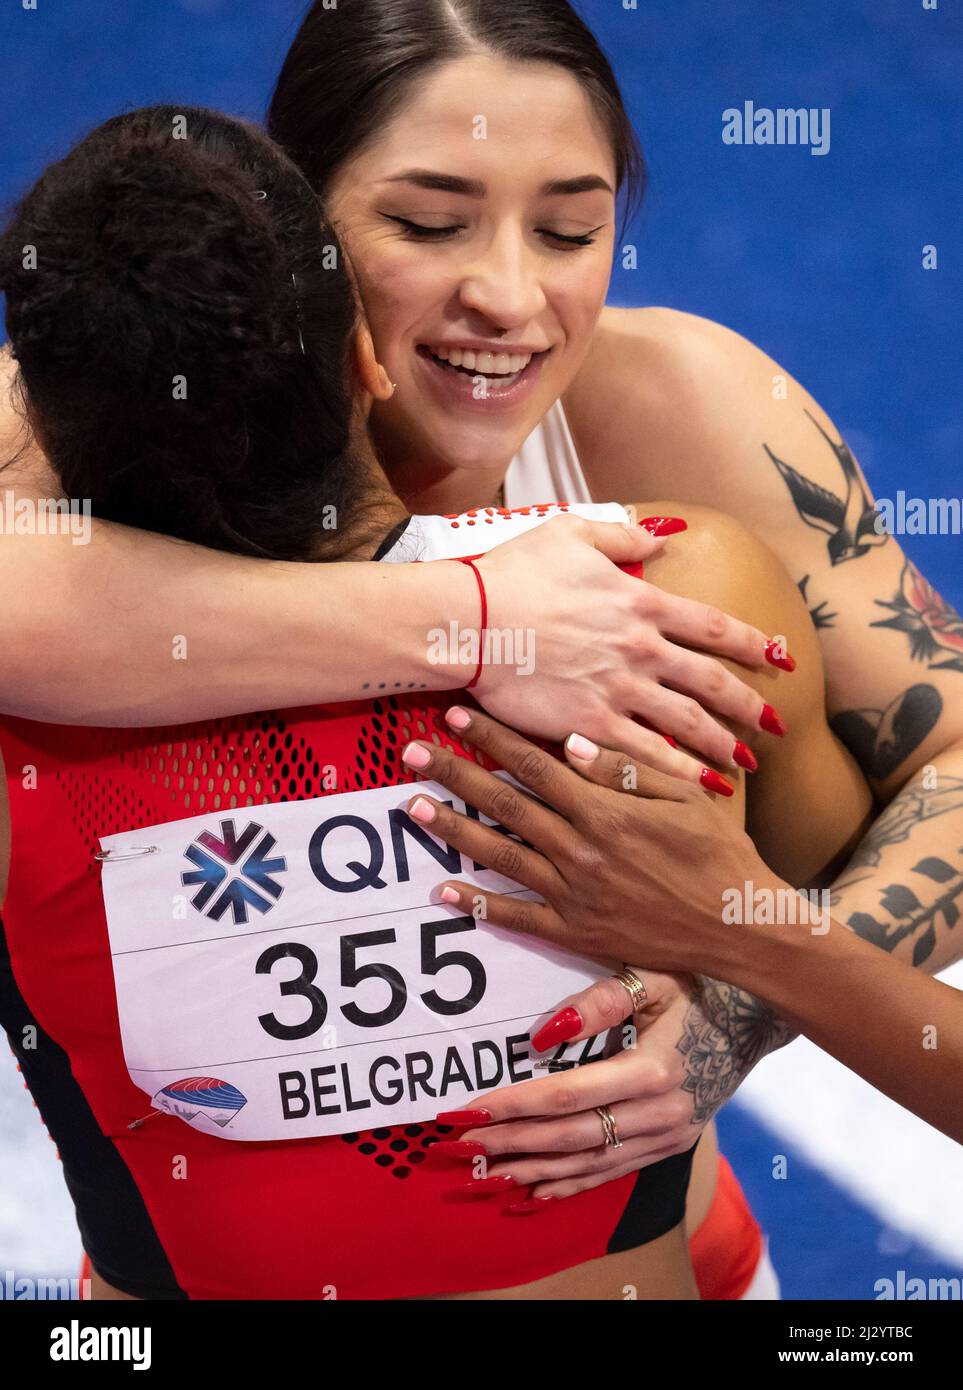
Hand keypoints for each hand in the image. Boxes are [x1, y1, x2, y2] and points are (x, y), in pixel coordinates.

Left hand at [401, 706, 782, 978]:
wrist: (739, 926)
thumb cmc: (719, 854)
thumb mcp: (685, 798)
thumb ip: (627, 770)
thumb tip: (573, 745)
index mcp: (606, 812)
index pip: (536, 766)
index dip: (493, 740)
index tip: (458, 717)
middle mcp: (581, 851)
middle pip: (506, 804)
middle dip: (456, 774)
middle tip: (412, 752)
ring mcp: (574, 895)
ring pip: (500, 856)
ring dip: (453, 830)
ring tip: (414, 806)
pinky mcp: (576, 933)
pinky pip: (518, 918)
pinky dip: (478, 905)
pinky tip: (442, 892)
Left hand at [431, 969, 790, 1203]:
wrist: (759, 1017)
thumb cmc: (700, 984)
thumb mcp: (654, 975)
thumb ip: (600, 1001)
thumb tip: (542, 1035)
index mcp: (655, 1068)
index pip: (568, 1096)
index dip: (514, 1105)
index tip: (468, 1108)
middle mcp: (663, 1112)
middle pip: (571, 1137)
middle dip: (509, 1141)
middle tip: (457, 1144)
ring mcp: (669, 1135)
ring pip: (589, 1162)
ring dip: (532, 1168)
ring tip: (483, 1171)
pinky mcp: (671, 1145)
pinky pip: (613, 1172)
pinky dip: (571, 1184)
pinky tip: (534, 1189)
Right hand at [469, 511, 791, 769]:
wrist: (468, 621)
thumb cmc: (510, 574)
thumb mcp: (569, 534)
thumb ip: (620, 537)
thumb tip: (660, 537)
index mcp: (640, 601)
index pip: (715, 626)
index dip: (754, 644)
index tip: (782, 659)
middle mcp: (640, 647)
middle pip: (712, 681)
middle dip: (750, 706)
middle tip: (777, 725)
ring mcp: (619, 688)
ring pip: (689, 723)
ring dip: (724, 745)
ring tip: (747, 763)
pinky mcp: (591, 723)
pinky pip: (648, 754)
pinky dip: (680, 772)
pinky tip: (702, 787)